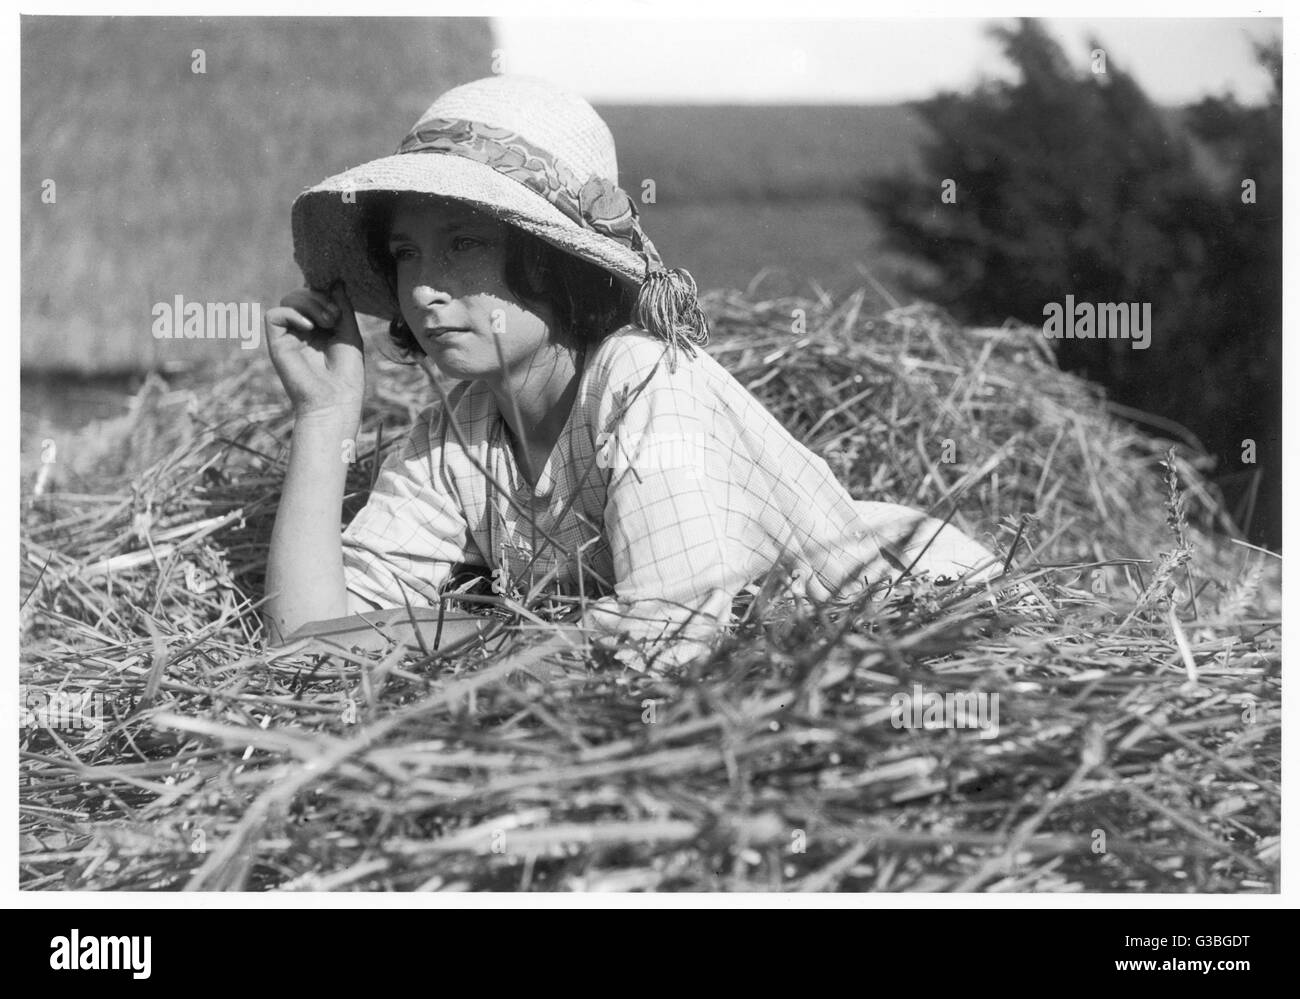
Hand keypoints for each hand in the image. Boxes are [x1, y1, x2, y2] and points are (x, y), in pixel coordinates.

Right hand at [265, 283, 365, 421]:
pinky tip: (310, 327)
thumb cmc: (346, 375)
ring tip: (327, 321)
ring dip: (310, 303)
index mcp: (320, 328)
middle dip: (320, 297)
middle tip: (335, 317)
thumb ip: (343, 307)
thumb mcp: (349, 334)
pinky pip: (274, 314)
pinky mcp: (276, 344)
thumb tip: (336, 281)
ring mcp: (289, 336)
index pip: (315, 295)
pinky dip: (293, 313)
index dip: (324, 290)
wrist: (334, 402)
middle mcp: (302, 330)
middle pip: (302, 293)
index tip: (339, 299)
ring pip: (289, 299)